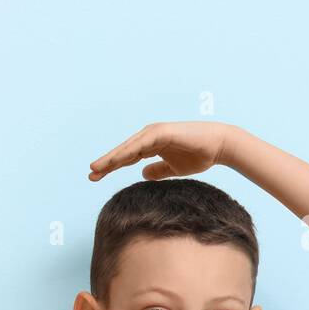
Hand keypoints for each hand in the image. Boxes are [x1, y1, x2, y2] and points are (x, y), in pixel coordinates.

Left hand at [88, 121, 238, 181]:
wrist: (219, 146)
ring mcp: (154, 133)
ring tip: (96, 168)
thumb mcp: (173, 168)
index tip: (95, 177)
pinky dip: (127, 152)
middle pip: (123, 152)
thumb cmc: (198, 155)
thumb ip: (157, 171)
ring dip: (112, 158)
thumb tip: (142, 175)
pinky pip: (141, 144)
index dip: (111, 166)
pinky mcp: (162, 132)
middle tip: (90, 174)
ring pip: (128, 147)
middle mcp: (149, 136)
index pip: (126, 157)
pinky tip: (115, 161)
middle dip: (106, 163)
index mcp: (150, 144)